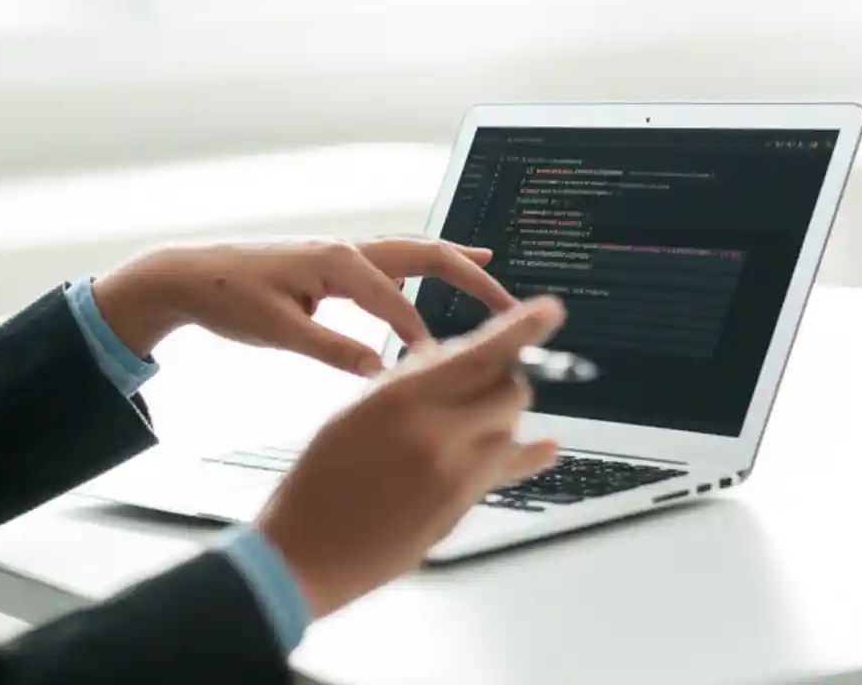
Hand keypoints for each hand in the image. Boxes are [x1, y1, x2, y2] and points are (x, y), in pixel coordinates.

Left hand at [91, 238, 516, 374]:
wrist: (190, 275)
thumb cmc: (228, 298)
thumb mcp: (278, 330)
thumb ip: (331, 349)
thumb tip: (381, 374)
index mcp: (336, 261)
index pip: (398, 303)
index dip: (425, 340)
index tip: (446, 371)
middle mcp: (346, 249)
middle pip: (425, 255)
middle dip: (470, 277)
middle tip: (511, 304)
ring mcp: (342, 252)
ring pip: (412, 253)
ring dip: (453, 265)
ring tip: (492, 277)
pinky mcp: (334, 263)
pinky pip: (392, 263)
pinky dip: (423, 270)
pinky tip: (435, 283)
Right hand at [256, 297, 564, 617]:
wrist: (310, 549)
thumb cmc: (321, 480)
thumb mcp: (356, 413)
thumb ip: (408, 382)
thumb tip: (447, 356)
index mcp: (402, 398)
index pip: (480, 353)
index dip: (521, 328)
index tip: (551, 310)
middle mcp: (437, 432)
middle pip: (509, 388)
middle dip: (501, 377)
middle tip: (477, 382)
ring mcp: (457, 473)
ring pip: (512, 425)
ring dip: (501, 414)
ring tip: (465, 422)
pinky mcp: (464, 505)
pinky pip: (511, 468)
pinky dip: (528, 452)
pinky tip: (545, 446)